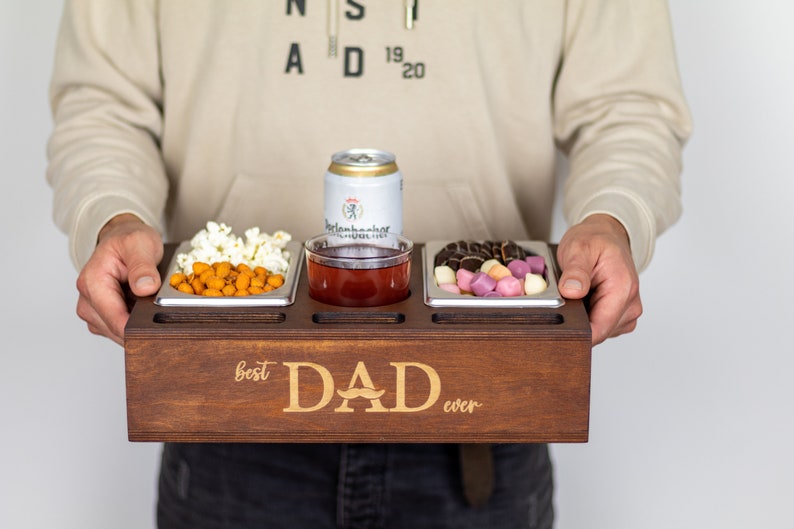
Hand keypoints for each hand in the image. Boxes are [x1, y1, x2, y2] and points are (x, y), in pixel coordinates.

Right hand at [75, 214, 162, 344]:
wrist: (121, 237)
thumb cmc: (129, 239)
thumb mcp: (141, 244)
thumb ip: (143, 266)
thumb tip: (146, 287)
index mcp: (93, 281)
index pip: (113, 318)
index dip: (136, 328)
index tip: (157, 331)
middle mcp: (87, 297)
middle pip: (114, 329)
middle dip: (138, 327)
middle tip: (162, 318)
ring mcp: (91, 308)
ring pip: (115, 333)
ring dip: (135, 326)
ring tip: (150, 308)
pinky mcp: (99, 314)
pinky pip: (117, 328)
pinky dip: (132, 323)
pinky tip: (142, 311)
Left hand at [556, 214, 641, 344]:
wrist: (607, 235)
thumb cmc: (595, 240)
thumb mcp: (578, 249)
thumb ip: (575, 271)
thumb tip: (571, 291)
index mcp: (623, 288)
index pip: (601, 328)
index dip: (578, 331)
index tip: (560, 326)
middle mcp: (631, 303)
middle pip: (599, 332)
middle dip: (579, 321)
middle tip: (567, 296)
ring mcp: (629, 311)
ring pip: (599, 331)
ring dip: (584, 318)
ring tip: (579, 293)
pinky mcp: (622, 315)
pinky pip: (602, 326)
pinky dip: (589, 316)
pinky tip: (585, 299)